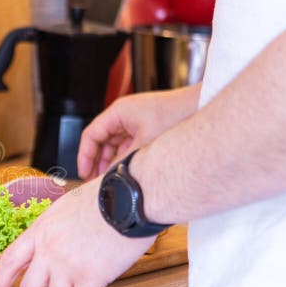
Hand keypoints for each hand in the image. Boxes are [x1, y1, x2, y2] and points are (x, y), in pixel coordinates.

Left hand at [0, 179, 154, 286]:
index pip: (10, 261)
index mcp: (40, 230)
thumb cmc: (105, 196)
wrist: (128, 196)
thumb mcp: (66, 207)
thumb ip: (54, 230)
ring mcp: (67, 264)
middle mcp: (49, 249)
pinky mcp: (90, 276)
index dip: (0, 283)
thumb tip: (56, 245)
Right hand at [78, 86, 200, 179]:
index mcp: (117, 113)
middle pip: (100, 140)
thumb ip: (125, 162)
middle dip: (97, 162)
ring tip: (110, 178)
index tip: (84, 174)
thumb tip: (112, 179)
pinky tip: (127, 170)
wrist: (201, 105)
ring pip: (114, 144)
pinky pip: (127, 143)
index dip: (84, 156)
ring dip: (110, 161)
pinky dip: (123, 156)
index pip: (90, 135)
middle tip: (95, 181)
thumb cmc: (177, 115)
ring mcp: (134, 120)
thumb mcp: (145, 144)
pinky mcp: (145, 126)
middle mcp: (123, 115)